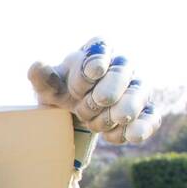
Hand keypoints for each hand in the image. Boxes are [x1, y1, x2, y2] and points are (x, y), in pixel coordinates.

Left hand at [28, 39, 161, 172]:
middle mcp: (121, 65)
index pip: (101, 50)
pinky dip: (139, 128)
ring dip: (120, 111)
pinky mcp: (145, 111)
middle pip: (122, 72)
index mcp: (97, 52)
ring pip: (138, 95)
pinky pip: (150, 118)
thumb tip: (36, 66)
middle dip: (106, 91)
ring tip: (101, 122)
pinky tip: (127, 136)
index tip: (87, 77)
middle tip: (92, 104)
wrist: (77, 113)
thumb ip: (43, 78)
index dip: (94, 65)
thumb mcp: (49, 87)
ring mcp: (136, 88)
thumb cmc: (64, 92)